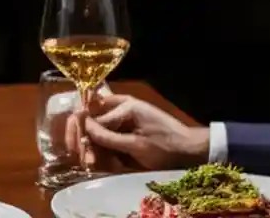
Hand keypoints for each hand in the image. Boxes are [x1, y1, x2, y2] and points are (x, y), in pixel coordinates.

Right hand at [67, 94, 209, 171]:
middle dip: (86, 142)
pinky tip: (110, 164)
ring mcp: (124, 120)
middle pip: (91, 122)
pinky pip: (109, 140)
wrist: (190, 152)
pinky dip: (107, 153)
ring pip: (98, 134)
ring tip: (100, 165)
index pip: (90, 116)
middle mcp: (121, 109)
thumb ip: (108, 136)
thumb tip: (83, 125)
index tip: (79, 152)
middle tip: (88, 161)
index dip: (81, 133)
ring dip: (97, 150)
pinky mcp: (128, 133)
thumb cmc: (165, 146)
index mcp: (124, 105)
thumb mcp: (135, 144)